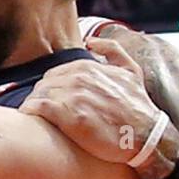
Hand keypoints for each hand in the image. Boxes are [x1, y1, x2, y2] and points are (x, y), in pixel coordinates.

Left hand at [20, 37, 178, 178]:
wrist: (147, 137)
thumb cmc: (137, 108)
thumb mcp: (131, 72)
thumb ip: (113, 52)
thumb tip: (90, 41)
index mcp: (89, 67)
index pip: (55, 75)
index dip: (51, 89)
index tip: (51, 101)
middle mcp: (79, 78)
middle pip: (45, 84)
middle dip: (41, 97)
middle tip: (40, 111)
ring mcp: (73, 95)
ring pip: (39, 94)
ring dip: (34, 104)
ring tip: (34, 116)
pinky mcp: (68, 114)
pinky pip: (37, 107)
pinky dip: (31, 111)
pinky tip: (31, 118)